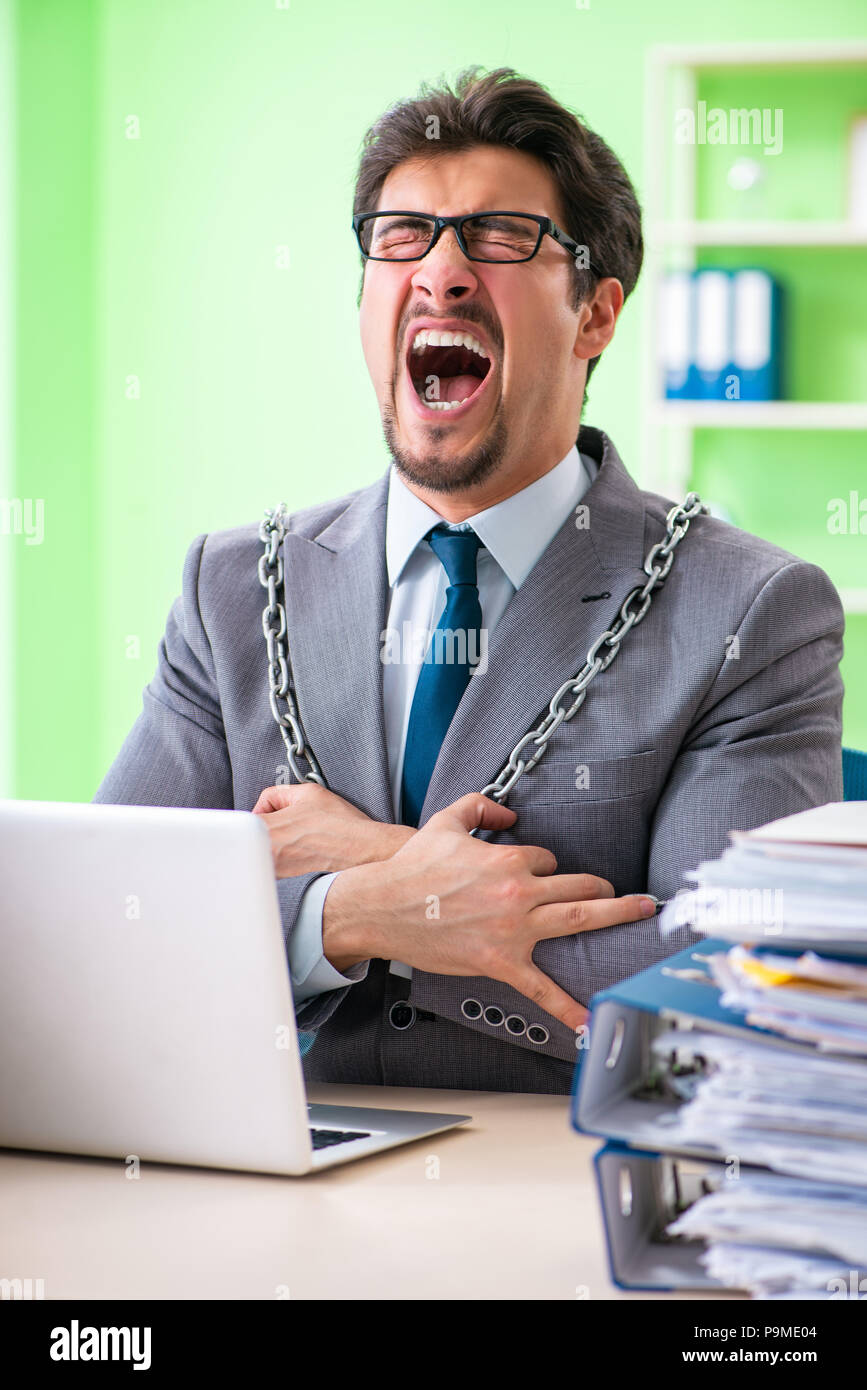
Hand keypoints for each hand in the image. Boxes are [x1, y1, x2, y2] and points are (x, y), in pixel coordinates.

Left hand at [251, 782, 414, 876]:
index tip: (267, 816)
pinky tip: (299, 856)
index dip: (255, 816)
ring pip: (258, 859)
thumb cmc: (341, 823)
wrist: (362, 850)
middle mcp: (267, 853)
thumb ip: (277, 793)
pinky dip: (279, 864)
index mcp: (267, 828)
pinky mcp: (287, 884)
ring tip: (294, 843)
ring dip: (269, 850)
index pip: (241, 823)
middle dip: (260, 834)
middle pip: (247, 843)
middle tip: (282, 829)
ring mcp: (276, 872)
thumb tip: (265, 803)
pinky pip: (271, 873)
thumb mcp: (308, 792)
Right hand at [322, 793, 657, 1031]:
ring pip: (578, 920)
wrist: (380, 906)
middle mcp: (519, 893)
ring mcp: (513, 929)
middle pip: (580, 886)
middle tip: (630, 894)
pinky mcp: (500, 961)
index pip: (550, 861)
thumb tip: (510, 815)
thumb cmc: (411, 867)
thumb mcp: (446, 821)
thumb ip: (480, 807)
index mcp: (509, 861)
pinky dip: (565, 1006)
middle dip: (606, 889)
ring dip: (616, 914)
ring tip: (640, 912)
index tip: (539, 876)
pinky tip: (585, 1021)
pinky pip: (540, 987)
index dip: (548, 867)